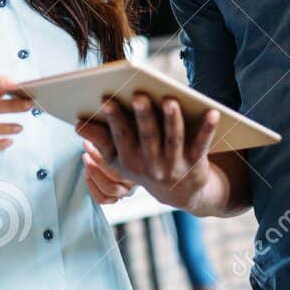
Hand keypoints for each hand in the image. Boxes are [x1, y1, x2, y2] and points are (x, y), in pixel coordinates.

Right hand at [75, 94, 218, 211]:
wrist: (182, 193)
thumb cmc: (146, 167)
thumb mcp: (120, 159)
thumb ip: (101, 140)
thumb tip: (77, 124)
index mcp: (129, 161)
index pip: (120, 137)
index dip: (114, 119)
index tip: (106, 100)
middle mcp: (151, 165)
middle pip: (147, 137)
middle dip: (143, 116)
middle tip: (138, 96)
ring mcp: (174, 166)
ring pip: (173, 139)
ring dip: (172, 119)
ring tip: (170, 100)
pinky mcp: (196, 164)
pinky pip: (202, 144)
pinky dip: (207, 128)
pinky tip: (212, 112)